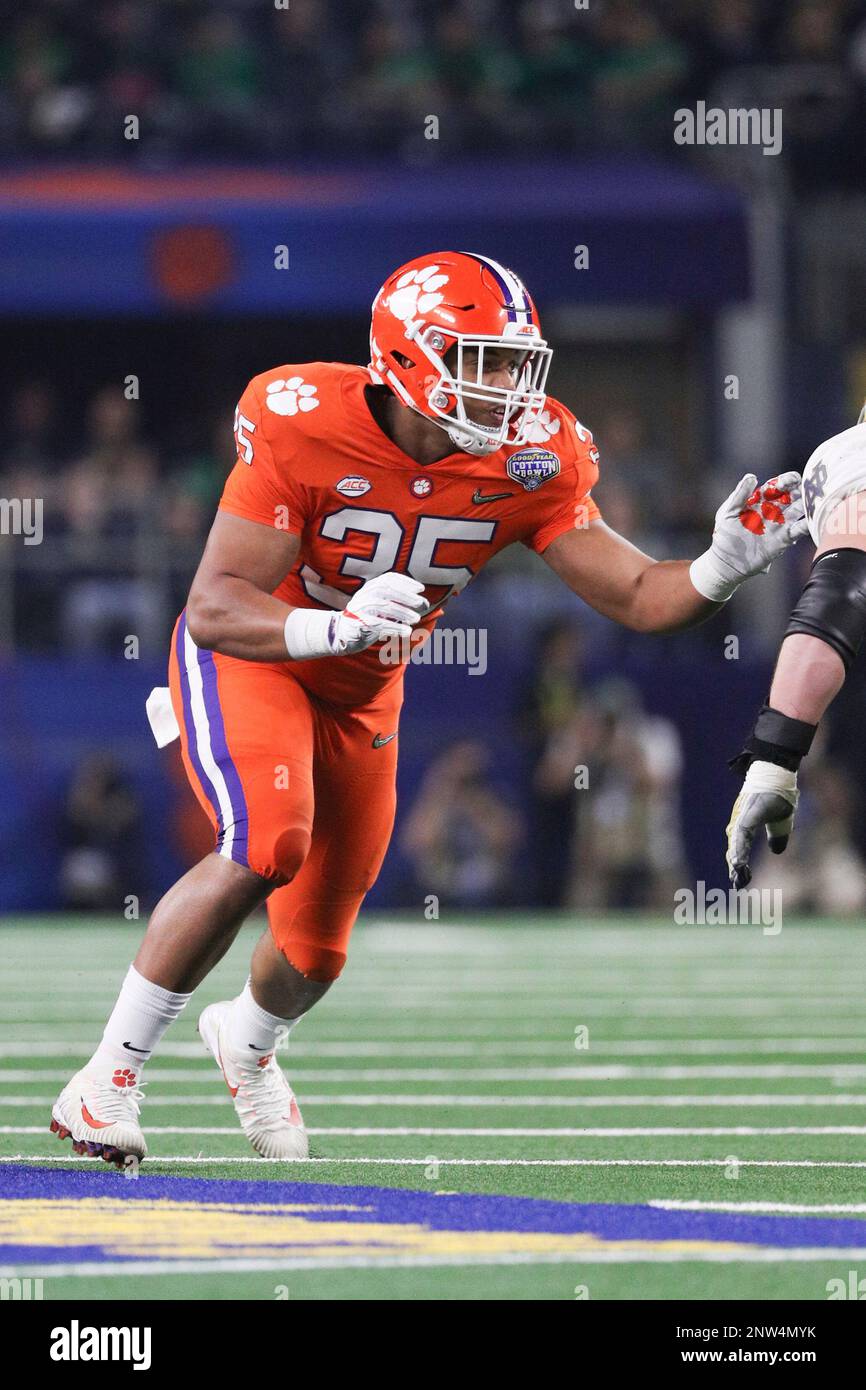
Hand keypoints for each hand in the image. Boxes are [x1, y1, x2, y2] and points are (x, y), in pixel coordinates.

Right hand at [331, 572, 426, 653]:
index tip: (421, 588)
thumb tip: (424, 603)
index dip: (406, 582)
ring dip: (403, 613)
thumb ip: (396, 601)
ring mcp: (360, 608)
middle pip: (387, 590)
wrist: (342, 632)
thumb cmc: (368, 618)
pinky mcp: (358, 623)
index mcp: (371, 587)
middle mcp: (364, 594)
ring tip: (416, 619)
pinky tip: (406, 631)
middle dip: (407, 596)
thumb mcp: (380, 605)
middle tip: (422, 604)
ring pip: (384, 607)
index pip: (389, 578)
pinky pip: (379, 624)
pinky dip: (394, 627)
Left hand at [690, 472, 808, 602]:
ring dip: (808, 504)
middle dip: (802, 490)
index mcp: (759, 501)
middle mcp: (772, 511)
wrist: (727, 562)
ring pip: (799, 510)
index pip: (776, 486)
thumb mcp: (728, 512)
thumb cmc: (724, 536)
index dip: (786, 480)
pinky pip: (800, 530)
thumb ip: (740, 494)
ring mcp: (779, 525)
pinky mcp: (784, 540)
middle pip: (792, 496)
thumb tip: (752, 476)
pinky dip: (808, 524)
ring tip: (817, 500)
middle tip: (812, 487)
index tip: (794, 479)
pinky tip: (813, 519)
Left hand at [725, 759, 798, 889]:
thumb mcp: (781, 821)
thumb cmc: (777, 795)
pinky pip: (743, 834)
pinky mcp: (748, 814)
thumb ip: (777, 836)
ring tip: (736, 877)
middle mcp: (740, 824)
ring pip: (737, 844)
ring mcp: (742, 818)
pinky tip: (737, 862)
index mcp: (746, 827)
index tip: (739, 883)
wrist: (779, 774)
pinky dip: (739, 849)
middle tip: (736, 885)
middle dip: (736, 869)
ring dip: (736, 861)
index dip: (740, 866)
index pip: (740, 850)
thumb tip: (777, 851)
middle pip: (735, 850)